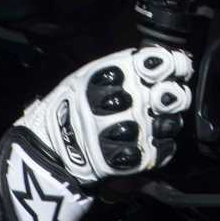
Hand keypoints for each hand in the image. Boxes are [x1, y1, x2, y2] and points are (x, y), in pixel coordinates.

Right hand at [0, 46, 194, 220]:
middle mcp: (119, 103)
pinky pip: (158, 152)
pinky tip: (151, 143)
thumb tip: (154, 59)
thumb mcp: (82, 80)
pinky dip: (161, 148)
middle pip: (165, 95)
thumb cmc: (63, 114)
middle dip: (174, 95)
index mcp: (106, 77)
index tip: (178, 65)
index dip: (171, 64)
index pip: (152, 64)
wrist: (42, 155)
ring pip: (166, 124)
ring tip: (158, 122)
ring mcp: (124, 133)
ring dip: (168, 122)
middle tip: (169, 96)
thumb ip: (117, 70)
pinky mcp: (126, 161)